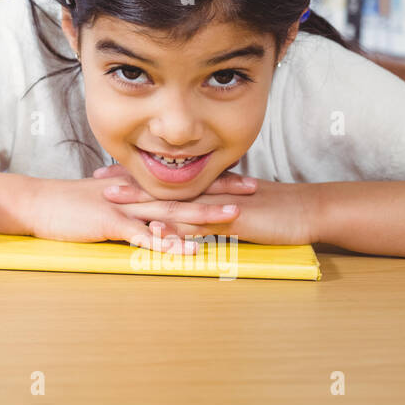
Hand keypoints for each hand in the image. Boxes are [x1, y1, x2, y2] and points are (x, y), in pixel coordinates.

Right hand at [25, 174, 242, 251]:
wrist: (37, 203)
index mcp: (134, 187)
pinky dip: (165, 243)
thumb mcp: (101, 198)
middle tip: (254, 190)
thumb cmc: (66, 205)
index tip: (241, 179)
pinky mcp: (108, 223)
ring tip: (233, 216)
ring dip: (202, 213)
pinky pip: (141, 235)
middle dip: (219, 189)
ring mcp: (122, 207)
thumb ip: (126, 200)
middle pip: (183, 190)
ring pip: (169, 210)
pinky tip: (186, 249)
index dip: (211, 179)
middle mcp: (134, 193)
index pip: (179, 181)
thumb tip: (146, 209)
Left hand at [97, 164, 316, 245]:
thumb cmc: (275, 211)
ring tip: (113, 200)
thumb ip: (211, 210)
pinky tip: (156, 230)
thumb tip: (188, 217)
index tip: (107, 173)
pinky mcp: (231, 220)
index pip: (165, 179)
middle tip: (97, 181)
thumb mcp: (236, 208)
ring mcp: (217, 204)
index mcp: (207, 186)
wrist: (307, 211)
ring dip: (142, 202)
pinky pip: (199, 225)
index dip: (136, 176)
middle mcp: (208, 191)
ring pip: (173, 203)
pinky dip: (176, 229)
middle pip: (161, 186)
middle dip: (128, 183)